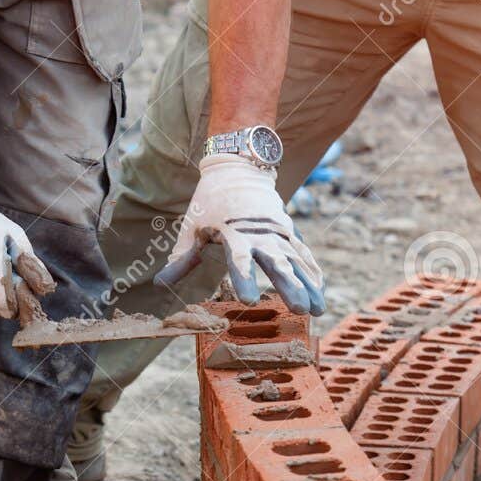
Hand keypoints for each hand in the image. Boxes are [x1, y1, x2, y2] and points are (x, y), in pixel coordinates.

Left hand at [156, 155, 325, 314]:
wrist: (238, 168)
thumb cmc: (210, 201)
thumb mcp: (193, 227)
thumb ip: (182, 258)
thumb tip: (160, 285)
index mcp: (234, 232)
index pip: (240, 259)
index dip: (243, 279)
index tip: (247, 300)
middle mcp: (261, 233)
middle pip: (277, 262)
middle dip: (289, 286)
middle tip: (299, 309)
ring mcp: (278, 232)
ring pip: (297, 261)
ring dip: (308, 286)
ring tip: (318, 311)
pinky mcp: (288, 231)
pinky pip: (304, 254)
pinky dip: (313, 272)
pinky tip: (321, 292)